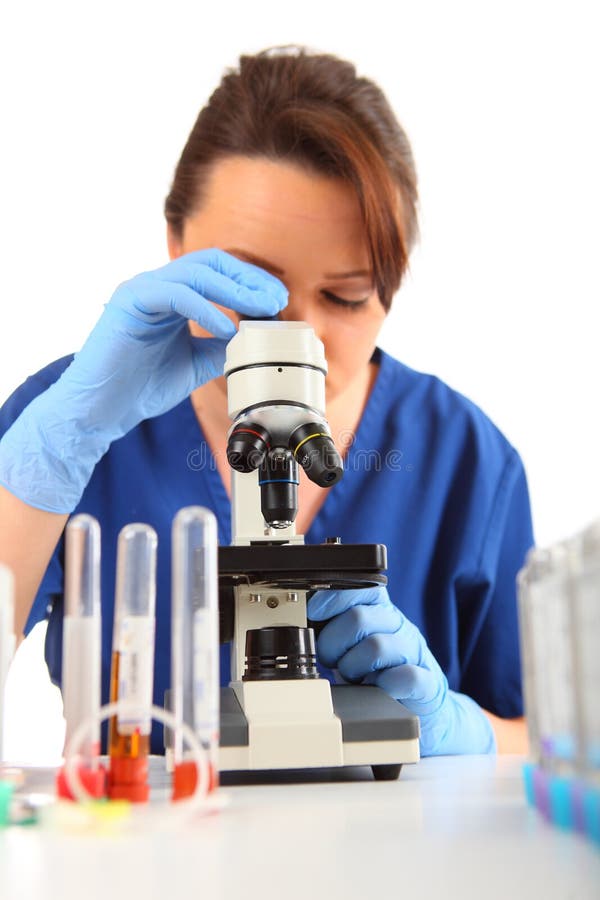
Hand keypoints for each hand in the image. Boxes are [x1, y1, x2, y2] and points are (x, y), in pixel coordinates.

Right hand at [0, 249, 286, 512]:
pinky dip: (205, 309)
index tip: (279, 300)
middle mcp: (156, 285)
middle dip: (248, 278)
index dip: (250, 280)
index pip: (218, 271)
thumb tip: (257, 335)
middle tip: (277, 298)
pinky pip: (174, 294)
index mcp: (173, 295)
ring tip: (260, 309)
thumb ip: (223, 346)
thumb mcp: (197, 362)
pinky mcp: (129, 302)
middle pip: (210, 262)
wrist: (101, 410)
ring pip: (194, 273)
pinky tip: (226, 327)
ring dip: (233, 289)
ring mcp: (141, 289)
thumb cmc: (141, 387)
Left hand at [307, 586, 495, 755]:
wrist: (422, 701)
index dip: (331, 599)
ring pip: (377, 647)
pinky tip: (378, 689)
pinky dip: (386, 684)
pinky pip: (408, 677)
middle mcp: (398, 625)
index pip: (359, 588)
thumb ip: (332, 626)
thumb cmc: (379, 669)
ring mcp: (414, 652)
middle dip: (333, 642)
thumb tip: (300, 616)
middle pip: (359, 618)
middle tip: (330, 659)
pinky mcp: (427, 682)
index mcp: (379, 610)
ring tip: (352, 677)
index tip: (312, 612)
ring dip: (354, 666)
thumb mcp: (353, 642)